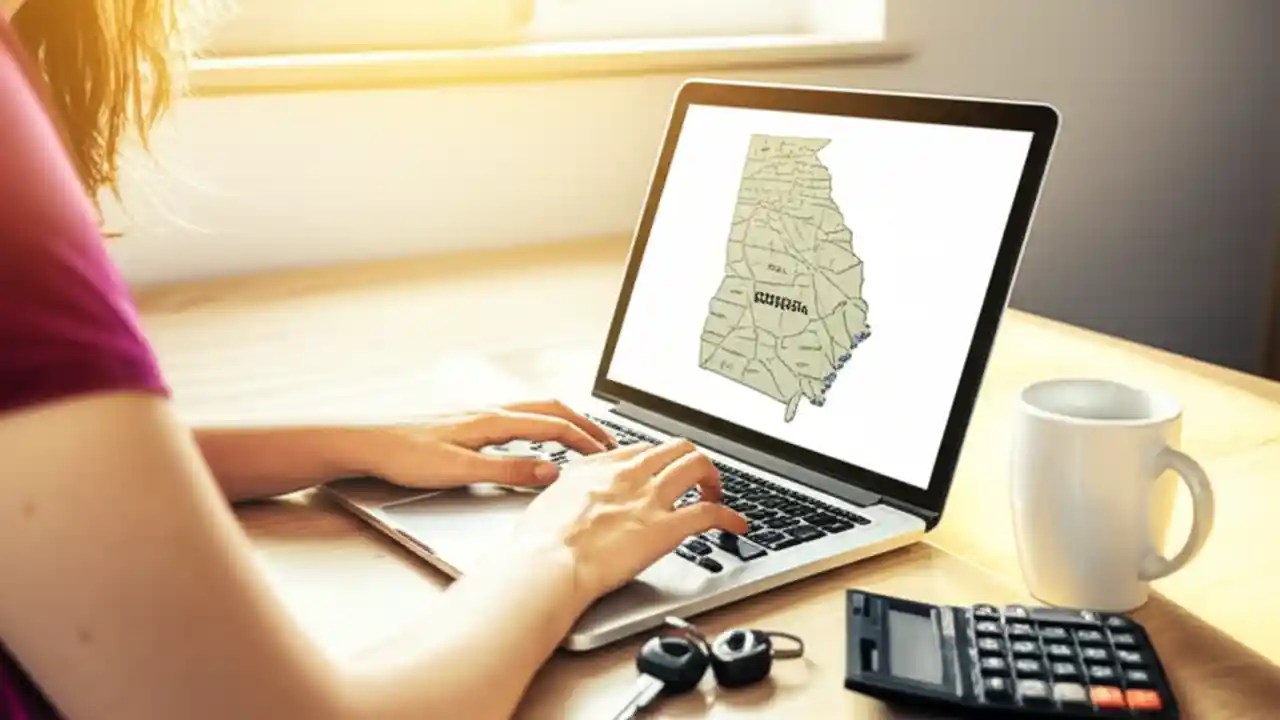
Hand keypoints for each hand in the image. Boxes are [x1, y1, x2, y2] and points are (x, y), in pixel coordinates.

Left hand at [362, 400, 616, 489]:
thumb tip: (551, 472)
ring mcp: (477, 415)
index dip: (586, 441)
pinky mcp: (465, 422)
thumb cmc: (404, 455)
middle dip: (583, 424)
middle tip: (608, 442)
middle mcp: (489, 412)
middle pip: (550, 410)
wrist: (363, 441)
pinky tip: (533, 438)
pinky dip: (541, 424)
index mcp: (493, 422)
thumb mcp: (459, 471)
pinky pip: (517, 416)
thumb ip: (507, 471)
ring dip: (564, 421)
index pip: (554, 427)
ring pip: (534, 410)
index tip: (609, 456)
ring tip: (582, 437)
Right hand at [512, 439, 748, 606]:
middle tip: (696, 478)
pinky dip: (729, 517)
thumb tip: (574, 499)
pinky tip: (736, 525)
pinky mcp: (666, 528)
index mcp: (599, 466)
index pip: (642, 450)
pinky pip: (709, 513)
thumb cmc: (539, 542)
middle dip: (691, 460)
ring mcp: (650, 499)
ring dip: (713, 479)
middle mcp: (629, 474)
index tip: (662, 472)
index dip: (658, 461)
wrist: (548, 563)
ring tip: (716, 494)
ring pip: (697, 466)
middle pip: (675, 448)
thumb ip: (572, 492)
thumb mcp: (550, 500)